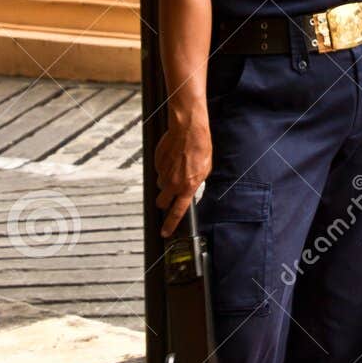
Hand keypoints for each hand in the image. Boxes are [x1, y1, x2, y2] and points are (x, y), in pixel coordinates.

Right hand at [155, 112, 211, 236]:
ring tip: (176, 168)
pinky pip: (158, 170)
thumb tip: (190, 190)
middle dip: (164, 202)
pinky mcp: (157, 162)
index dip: (170, 224)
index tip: (165, 232)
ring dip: (166, 181)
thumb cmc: (200, 148)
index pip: (177, 212)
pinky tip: (173, 158)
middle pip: (162, 202)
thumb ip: (195, 184)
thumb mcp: (205, 170)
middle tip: (169, 195)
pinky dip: (164, 167)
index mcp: (188, 187)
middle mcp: (173, 183)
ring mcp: (163, 173)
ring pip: (160, 184)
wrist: (188, 130)